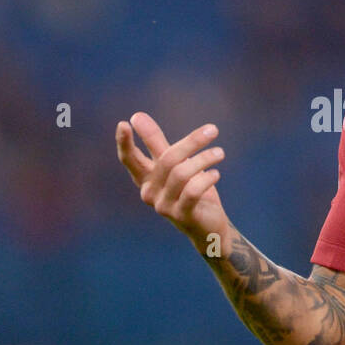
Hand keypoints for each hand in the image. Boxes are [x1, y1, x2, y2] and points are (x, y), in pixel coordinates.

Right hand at [116, 111, 229, 252]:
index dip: (125, 143)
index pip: (130, 160)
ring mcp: (163, 206)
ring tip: (220, 153)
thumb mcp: (176, 165)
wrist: (209, 228)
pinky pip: (193, 191)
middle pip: (167, 160)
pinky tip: (216, 173)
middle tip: (213, 129)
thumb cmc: (191, 192)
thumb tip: (136, 116)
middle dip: (191, 142)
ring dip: (204, 159)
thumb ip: (156, 143)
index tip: (124, 123)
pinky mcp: (181, 216)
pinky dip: (206, 178)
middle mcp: (149, 193)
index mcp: (145, 179)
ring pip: (182, 173)